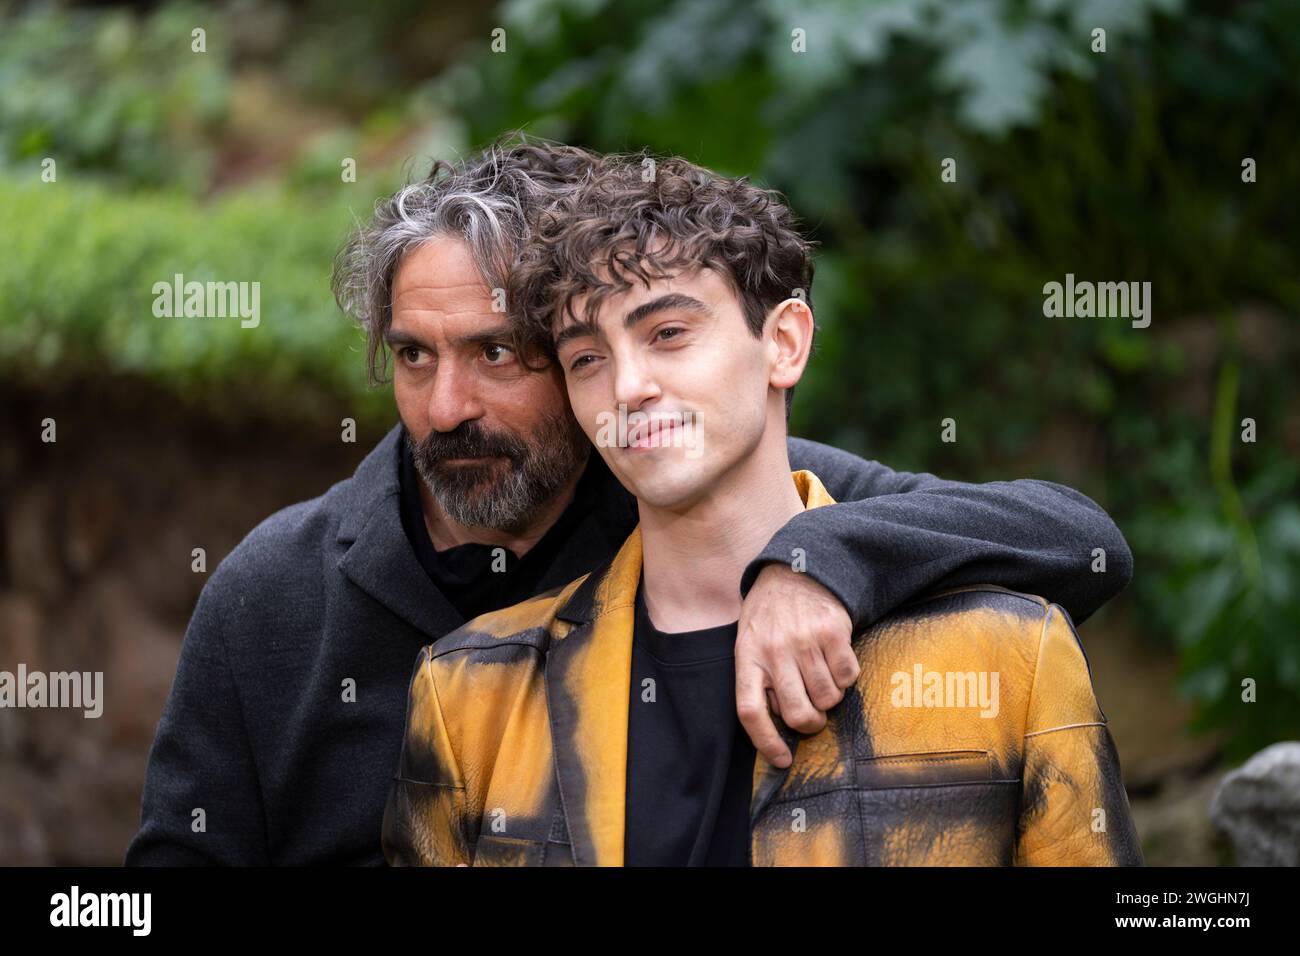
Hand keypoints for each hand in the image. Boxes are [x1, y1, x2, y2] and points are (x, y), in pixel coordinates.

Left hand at [735, 563, 859, 767]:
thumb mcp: (749, 642)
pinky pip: (848, 677)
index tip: (782, 760)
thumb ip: (759, 679)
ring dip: (830, 697)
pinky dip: (846, 677)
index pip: (750, 712)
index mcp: (747, 657)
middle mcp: (774, 650)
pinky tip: (834, 658)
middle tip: (813, 713)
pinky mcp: (832, 631)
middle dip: (810, 723)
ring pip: (828, 699)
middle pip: (796, 713)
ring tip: (821, 676)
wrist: (794, 571)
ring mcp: (804, 641)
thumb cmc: (770, 617)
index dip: (766, 742)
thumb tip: (780, 722)